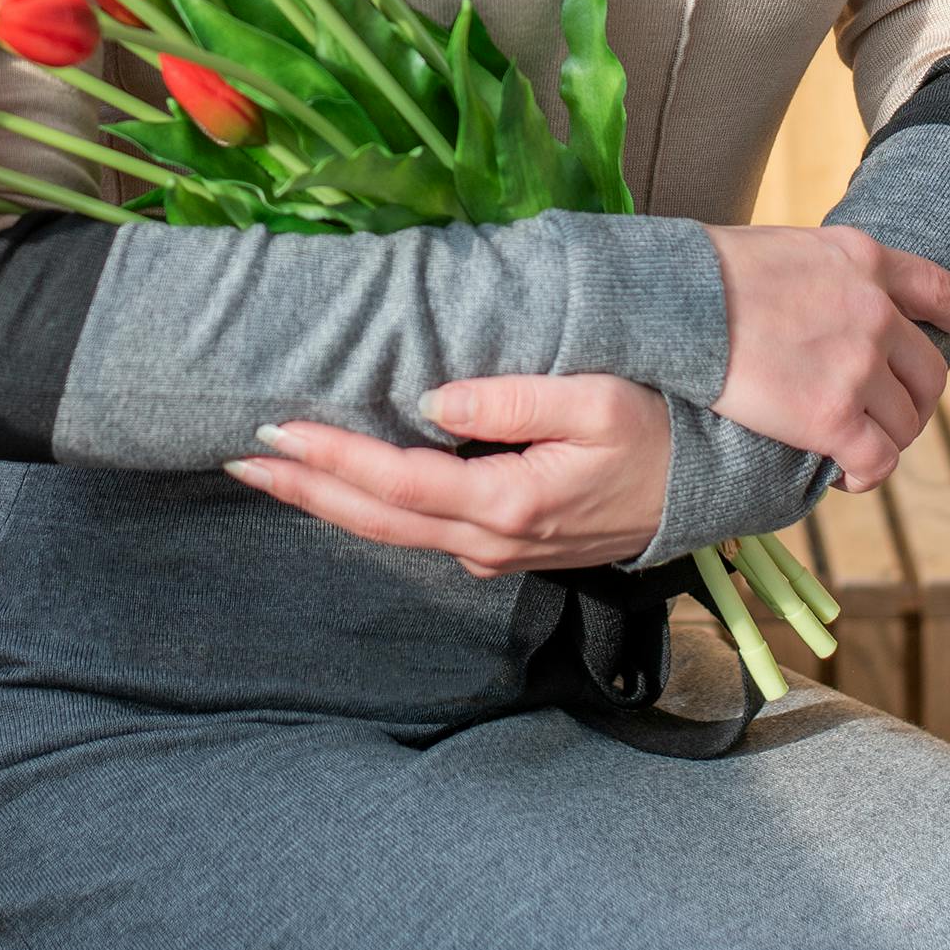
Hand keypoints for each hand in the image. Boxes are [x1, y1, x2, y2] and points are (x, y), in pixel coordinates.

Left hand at [224, 373, 669, 574]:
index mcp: (510, 503)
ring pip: (392, 533)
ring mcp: (497, 552)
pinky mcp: (505, 547)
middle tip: (237, 459)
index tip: (274, 432)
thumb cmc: (662, 430)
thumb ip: (510, 400)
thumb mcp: (596, 398)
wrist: (711, 484)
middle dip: (303, 489)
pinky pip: (419, 533)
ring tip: (270, 471)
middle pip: (375, 520)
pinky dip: (369, 509)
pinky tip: (340, 486)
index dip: (331, 458)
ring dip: (327, 501)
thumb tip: (431, 401)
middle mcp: (493, 540)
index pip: (397, 482)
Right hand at [703, 222, 949, 492]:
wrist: (675, 301)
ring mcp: (858, 365)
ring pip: (905, 423)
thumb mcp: (788, 249)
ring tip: (853, 450)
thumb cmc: (708, 274)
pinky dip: (867, 476)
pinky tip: (845, 477)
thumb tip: (826, 307)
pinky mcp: (832, 416)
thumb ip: (826, 277)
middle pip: (928, 373)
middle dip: (914, 404)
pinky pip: (877, 461)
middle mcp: (876, 312)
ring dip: (886, 441)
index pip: (940, 290)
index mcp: (864, 261)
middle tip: (886, 421)